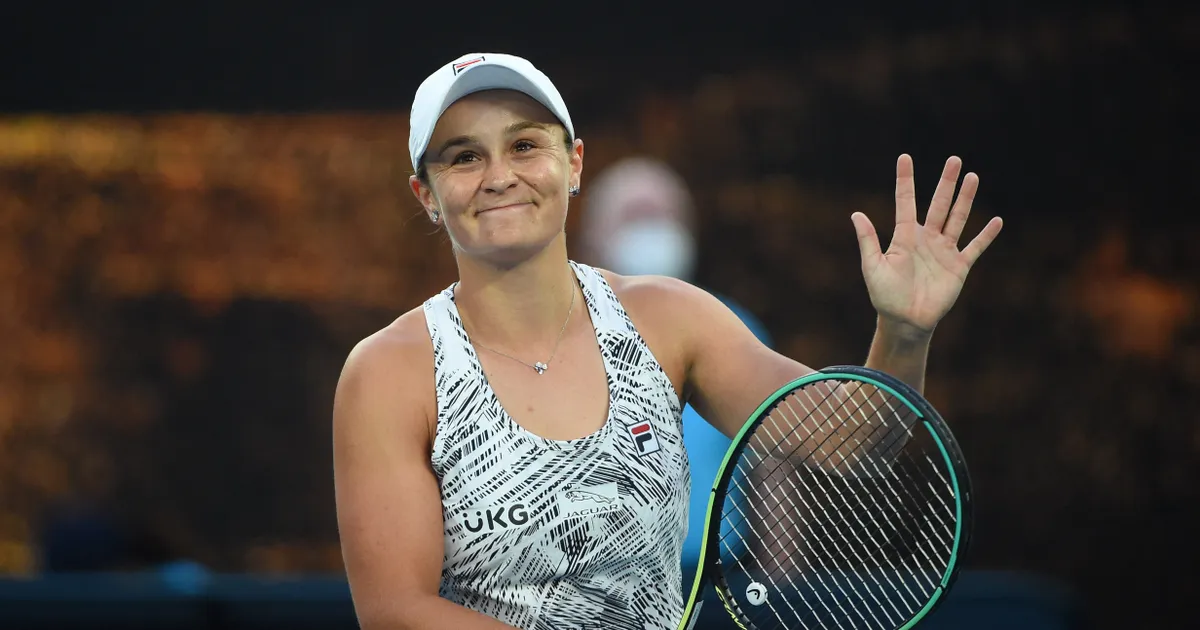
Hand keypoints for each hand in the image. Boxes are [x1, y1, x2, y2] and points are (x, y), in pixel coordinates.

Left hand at [851, 154, 1002, 333]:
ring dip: (966, 199)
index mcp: (905, 236)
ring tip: (972, 177)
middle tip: (954, 159)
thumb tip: (856, 214)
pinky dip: (986, 235)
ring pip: (957, 218)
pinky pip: (975, 247)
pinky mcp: (959, 266)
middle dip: (946, 182)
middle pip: (939, 204)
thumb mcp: (873, 267)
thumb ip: (869, 241)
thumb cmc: (885, 296)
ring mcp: (944, 251)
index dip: (905, 180)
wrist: (905, 320)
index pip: (906, 201)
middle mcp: (926, 238)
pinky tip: (997, 221)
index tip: (905, 157)